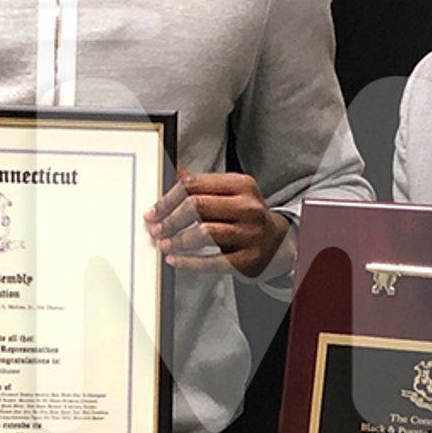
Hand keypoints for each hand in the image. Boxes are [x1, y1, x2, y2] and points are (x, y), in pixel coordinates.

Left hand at [144, 168, 289, 275]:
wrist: (277, 243)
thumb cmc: (246, 216)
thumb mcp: (230, 193)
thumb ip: (203, 184)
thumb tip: (175, 170)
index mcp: (241, 185)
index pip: (196, 185)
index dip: (169, 199)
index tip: (154, 211)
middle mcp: (248, 207)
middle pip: (198, 206)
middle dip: (171, 219)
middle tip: (156, 229)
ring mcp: (250, 233)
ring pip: (204, 233)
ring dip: (178, 240)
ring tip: (165, 244)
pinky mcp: (247, 259)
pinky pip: (213, 261)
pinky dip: (189, 262)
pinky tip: (176, 259)